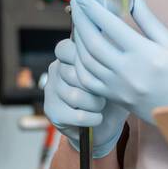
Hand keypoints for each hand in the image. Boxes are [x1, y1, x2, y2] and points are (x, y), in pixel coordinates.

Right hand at [44, 38, 127, 157]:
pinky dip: (93, 119)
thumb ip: (111, 58)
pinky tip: (97, 118)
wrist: (105, 125)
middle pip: (74, 74)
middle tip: (104, 93)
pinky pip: (78, 115)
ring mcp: (51, 91)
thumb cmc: (113, 93)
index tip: (99, 70)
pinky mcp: (52, 112)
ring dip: (96, 105)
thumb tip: (115, 43)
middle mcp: (56, 71)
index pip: (64, 48)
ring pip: (76, 96)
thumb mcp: (116, 73)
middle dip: (96, 87)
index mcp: (68, 56)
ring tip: (101, 106)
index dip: (82, 59)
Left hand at [70, 0, 167, 123]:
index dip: (94, 10)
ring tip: (79, 24)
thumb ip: (149, 20)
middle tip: (76, 5)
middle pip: (93, 42)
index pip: (111, 26)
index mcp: (146, 54)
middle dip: (81, 20)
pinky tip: (83, 52)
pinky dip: (81, 64)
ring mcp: (120, 88)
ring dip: (78, 40)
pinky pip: (89, 81)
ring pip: (87, 62)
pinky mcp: (118, 99)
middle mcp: (129, 72)